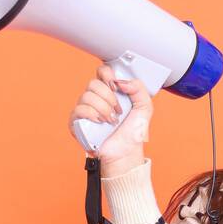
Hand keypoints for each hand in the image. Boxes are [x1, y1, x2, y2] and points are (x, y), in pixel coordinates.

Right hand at [70, 63, 153, 178]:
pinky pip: (79, 110)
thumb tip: (120, 81)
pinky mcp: (77, 122)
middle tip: (118, 111)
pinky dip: (92, 115)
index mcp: (110, 91)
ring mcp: (85, 109)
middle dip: (109, 97)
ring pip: (86, 96)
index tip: (116, 86)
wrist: (126, 152)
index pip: (102, 72)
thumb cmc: (133, 132)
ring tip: (111, 121)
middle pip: (93, 83)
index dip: (107, 74)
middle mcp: (96, 98)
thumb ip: (138, 88)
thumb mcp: (145, 107)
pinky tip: (100, 123)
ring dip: (103, 109)